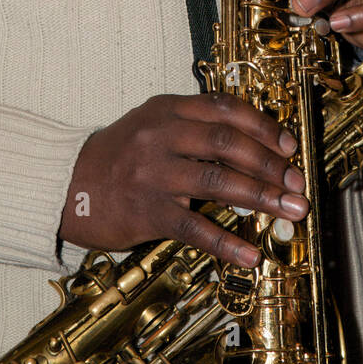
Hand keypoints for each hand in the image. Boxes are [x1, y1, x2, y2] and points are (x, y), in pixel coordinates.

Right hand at [59, 94, 308, 268]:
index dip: (263, 126)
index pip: (226, 109)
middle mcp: (161, 135)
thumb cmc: (117, 157)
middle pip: (228, 143)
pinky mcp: (146, 212)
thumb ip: (193, 125)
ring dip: (262, 197)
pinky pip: (195, 228)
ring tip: (291, 211)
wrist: (65, 186)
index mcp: (167, 109)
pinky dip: (227, 242)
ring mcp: (153, 174)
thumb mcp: (151, 123)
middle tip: (297, 182)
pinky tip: (251, 254)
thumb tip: (254, 143)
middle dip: (270, 164)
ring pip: (219, 181)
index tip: (289, 146)